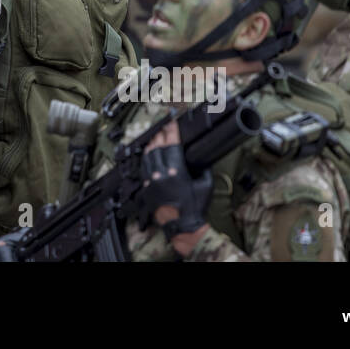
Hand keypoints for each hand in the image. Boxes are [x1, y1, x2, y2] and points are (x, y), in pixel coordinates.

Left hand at [141, 121, 212, 255]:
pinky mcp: (147, 187)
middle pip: (158, 147)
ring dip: (152, 144)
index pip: (172, 145)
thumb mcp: (206, 184)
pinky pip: (143, 168)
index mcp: (177, 172)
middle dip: (161, 134)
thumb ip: (203, 167)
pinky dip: (146, 158)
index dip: (172, 131)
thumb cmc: (196, 206)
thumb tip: (201, 156)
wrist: (183, 226)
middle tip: (163, 127)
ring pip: (148, 156)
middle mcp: (162, 174)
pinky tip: (149, 153)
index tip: (172, 123)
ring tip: (156, 136)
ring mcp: (152, 181)